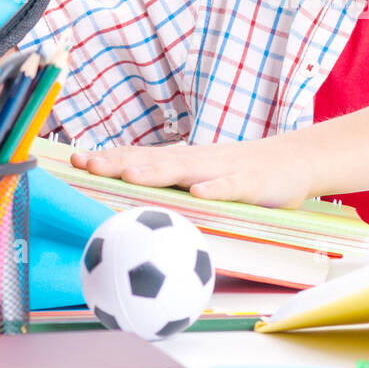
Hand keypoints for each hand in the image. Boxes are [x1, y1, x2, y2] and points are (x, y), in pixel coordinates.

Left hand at [69, 133, 317, 208]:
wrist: (294, 161)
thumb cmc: (242, 174)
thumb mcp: (203, 178)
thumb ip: (173, 188)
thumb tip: (133, 210)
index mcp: (183, 162)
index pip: (140, 157)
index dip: (109, 158)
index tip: (74, 160)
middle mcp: (197, 161)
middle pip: (153, 161)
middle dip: (119, 163)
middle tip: (87, 165)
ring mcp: (223, 170)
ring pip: (186, 170)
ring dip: (157, 173)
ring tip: (129, 176)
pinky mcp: (251, 183)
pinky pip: (231, 186)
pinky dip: (215, 189)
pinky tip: (199, 195)